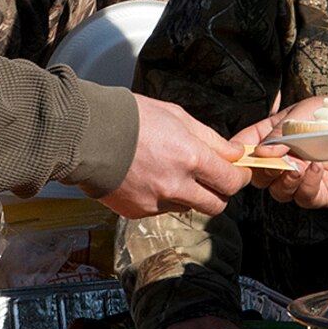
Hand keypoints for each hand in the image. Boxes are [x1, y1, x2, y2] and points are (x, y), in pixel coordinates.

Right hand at [95, 95, 250, 219]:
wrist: (87, 135)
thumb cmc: (130, 119)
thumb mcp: (177, 116)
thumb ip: (210, 139)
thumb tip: (234, 153)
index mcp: (189, 157)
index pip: (230, 181)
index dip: (240, 178)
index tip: (239, 172)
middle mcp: (175, 185)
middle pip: (216, 205)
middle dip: (220, 193)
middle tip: (213, 179)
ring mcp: (156, 202)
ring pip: (188, 208)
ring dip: (189, 195)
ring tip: (172, 172)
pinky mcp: (138, 212)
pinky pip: (161, 210)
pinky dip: (162, 198)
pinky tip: (149, 177)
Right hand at [229, 98, 327, 209]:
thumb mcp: (302, 112)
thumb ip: (280, 131)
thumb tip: (261, 151)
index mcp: (272, 137)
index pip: (246, 148)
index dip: (239, 153)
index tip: (238, 153)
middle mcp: (282, 161)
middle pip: (258, 176)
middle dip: (265, 169)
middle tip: (278, 159)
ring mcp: (298, 179)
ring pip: (277, 191)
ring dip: (286, 179)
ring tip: (300, 164)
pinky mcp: (317, 193)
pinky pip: (303, 197)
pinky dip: (306, 184)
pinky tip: (316, 168)